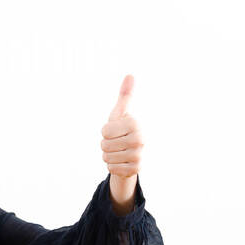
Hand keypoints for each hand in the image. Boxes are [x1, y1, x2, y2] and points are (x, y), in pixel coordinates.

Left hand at [101, 74, 142, 211]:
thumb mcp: (121, 112)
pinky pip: (111, 169)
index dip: (105, 131)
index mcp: (135, 124)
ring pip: (106, 158)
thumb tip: (130, 75)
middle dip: (105, 144)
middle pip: (104, 145)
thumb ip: (125, 95)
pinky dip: (112, 166)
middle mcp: (140, 140)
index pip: (105, 131)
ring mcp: (139, 155)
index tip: (115, 130)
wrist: (132, 152)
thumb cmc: (123, 129)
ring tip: (119, 151)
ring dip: (108, 155)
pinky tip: (121, 161)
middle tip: (116, 142)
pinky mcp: (136, 169)